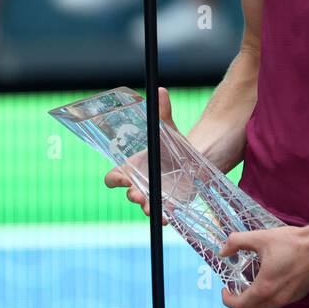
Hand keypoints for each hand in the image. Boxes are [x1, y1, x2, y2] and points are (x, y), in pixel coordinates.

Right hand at [103, 86, 188, 219]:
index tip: (122, 177)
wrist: (193, 160)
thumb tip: (160, 90)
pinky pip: (161, 213)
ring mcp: (153, 195)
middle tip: (139, 193)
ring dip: (146, 207)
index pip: (114, 176)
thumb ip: (162, 112)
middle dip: (132, 194)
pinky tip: (167, 217)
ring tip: (151, 207)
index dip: (115, 179)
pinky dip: (162, 216)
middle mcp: (141, 183)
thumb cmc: (172, 145)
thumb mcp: (167, 129)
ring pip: (144, 204)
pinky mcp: (168, 203)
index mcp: (134, 167)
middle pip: (128, 192)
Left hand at [217, 219, 308, 307]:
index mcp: (265, 288)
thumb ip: (237, 242)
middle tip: (235, 291)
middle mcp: (276, 299)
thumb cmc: (292, 242)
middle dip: (239, 306)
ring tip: (251, 285)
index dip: (227, 300)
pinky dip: (268, 299)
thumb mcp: (261, 237)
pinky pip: (277, 304)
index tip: (225, 289)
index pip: (240, 306)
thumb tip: (222, 251)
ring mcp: (289, 299)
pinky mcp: (298, 295)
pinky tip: (269, 281)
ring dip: (254, 303)